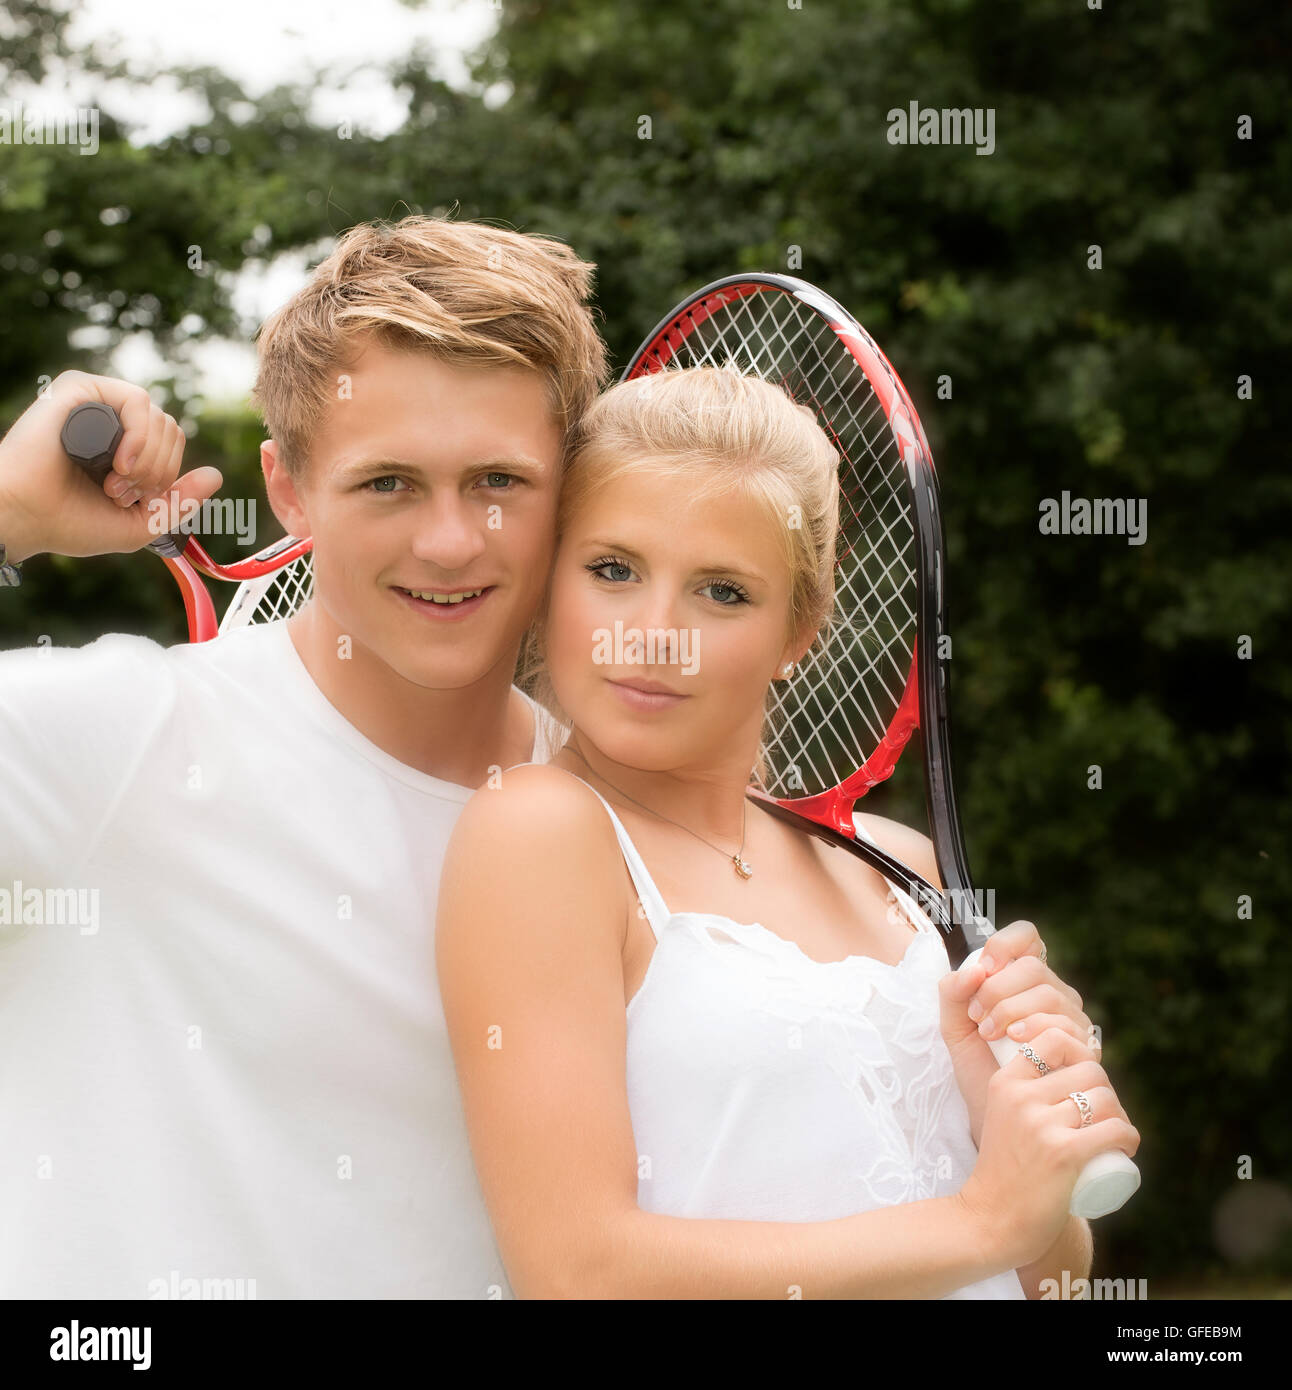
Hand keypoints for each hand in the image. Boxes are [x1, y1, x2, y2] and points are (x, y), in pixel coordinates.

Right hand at [0, 371, 223, 562]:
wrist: (25, 518)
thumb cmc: (71, 523)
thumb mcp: (142, 522)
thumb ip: (180, 500)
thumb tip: (216, 474)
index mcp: (124, 445)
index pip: (173, 443)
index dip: (168, 476)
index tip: (136, 501)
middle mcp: (111, 420)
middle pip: (173, 430)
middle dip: (160, 471)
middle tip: (122, 494)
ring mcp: (96, 402)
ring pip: (161, 417)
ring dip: (150, 460)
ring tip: (116, 483)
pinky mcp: (79, 389)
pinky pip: (137, 400)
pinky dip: (141, 436)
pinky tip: (121, 462)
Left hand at [941, 918, 1093, 1059]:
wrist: (998, 1119)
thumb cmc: (979, 1071)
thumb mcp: (954, 1029)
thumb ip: (952, 994)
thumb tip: (975, 970)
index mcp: (1025, 981)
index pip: (1027, 937)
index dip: (1005, 944)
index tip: (984, 970)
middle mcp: (1055, 994)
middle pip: (1033, 967)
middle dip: (997, 989)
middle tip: (977, 1018)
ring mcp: (1073, 1021)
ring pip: (1049, 994)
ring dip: (1011, 1011)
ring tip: (990, 1036)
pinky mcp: (1085, 1049)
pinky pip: (1066, 1026)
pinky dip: (1036, 1030)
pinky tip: (1017, 1045)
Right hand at [953, 1026, 1140, 1269]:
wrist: (990, 1220)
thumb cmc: (1003, 1170)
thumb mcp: (1002, 1116)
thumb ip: (1021, 1092)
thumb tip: (1068, 1064)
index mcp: (1005, 1082)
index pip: (1054, 1037)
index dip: (1080, 1051)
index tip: (1084, 1078)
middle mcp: (1020, 1096)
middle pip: (1090, 1070)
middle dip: (1105, 1091)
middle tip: (1103, 1117)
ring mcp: (1041, 1124)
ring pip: (1105, 1100)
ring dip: (1120, 1116)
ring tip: (1114, 1134)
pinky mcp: (1063, 1153)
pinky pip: (1115, 1130)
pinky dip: (1129, 1137)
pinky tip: (1126, 1145)